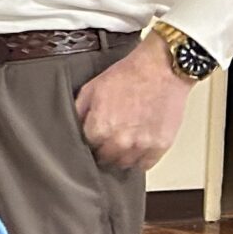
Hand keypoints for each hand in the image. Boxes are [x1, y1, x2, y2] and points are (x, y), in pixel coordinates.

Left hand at [74, 45, 194, 171]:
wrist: (161, 68)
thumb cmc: (128, 75)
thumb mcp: (92, 88)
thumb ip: (79, 112)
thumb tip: (71, 128)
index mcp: (100, 127)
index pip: (87, 148)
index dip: (88, 142)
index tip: (91, 139)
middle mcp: (120, 141)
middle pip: (105, 160)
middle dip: (102, 151)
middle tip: (106, 142)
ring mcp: (142, 145)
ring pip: (124, 165)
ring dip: (120, 157)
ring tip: (122, 144)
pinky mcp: (160, 146)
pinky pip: (145, 165)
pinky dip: (140, 159)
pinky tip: (137, 148)